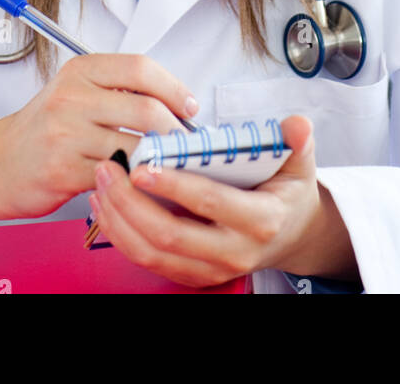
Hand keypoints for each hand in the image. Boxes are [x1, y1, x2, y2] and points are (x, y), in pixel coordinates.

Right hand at [0, 53, 198, 221]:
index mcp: (81, 70)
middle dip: (176, 131)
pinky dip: (137, 182)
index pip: (140, 68)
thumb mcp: (75, 91)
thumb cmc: (46, 128)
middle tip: (186, 145)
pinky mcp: (63, 170)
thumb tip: (174, 102)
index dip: (174, 88)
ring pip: (135, 146)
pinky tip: (143, 185)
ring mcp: (66, 134)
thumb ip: (117, 90)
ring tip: (170, 166)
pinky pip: (117, 176)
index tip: (190, 108)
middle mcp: (72, 97)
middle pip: (146, 109)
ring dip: (161, 160)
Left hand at [88, 115, 359, 287]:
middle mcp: (234, 251)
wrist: (291, 234)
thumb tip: (297, 125)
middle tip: (109, 168)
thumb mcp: (299, 162)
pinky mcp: (193, 274)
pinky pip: (149, 261)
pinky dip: (121, 235)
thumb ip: (296, 141)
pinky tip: (106, 206)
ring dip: (119, 219)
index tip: (143, 166)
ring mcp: (211, 268)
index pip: (209, 202)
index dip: (173, 185)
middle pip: (170, 234)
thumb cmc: (287, 190)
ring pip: (153, 253)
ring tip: (101, 183)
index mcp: (260, 220)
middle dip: (131, 202)